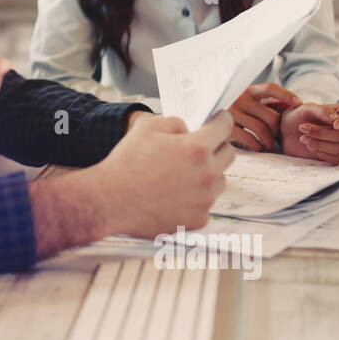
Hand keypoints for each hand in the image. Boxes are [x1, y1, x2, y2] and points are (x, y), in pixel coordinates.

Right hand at [91, 111, 235, 236]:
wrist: (110, 201)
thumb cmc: (126, 164)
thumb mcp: (147, 127)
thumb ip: (175, 122)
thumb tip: (188, 129)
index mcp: (197, 148)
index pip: (224, 127)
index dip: (221, 120)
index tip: (219, 120)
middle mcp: (207, 174)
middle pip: (229, 155)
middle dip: (217, 147)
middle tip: (199, 149)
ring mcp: (205, 200)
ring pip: (218, 181)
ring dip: (206, 175)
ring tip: (179, 176)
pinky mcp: (198, 220)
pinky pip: (205, 204)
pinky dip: (194, 199)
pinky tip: (173, 196)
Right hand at [227, 82, 300, 151]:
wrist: (206, 116)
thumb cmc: (233, 111)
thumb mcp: (248, 102)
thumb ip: (268, 103)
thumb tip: (294, 103)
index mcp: (247, 90)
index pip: (270, 88)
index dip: (286, 95)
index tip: (299, 103)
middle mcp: (238, 98)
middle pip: (269, 115)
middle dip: (277, 129)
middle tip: (278, 138)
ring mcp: (231, 112)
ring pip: (261, 129)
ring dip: (269, 141)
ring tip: (270, 146)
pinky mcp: (226, 127)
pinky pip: (249, 138)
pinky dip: (257, 145)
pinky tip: (258, 148)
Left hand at [280, 102, 338, 163]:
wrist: (285, 131)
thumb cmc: (297, 116)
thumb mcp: (307, 109)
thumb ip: (323, 112)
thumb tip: (337, 120)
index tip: (336, 124)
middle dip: (321, 133)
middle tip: (302, 127)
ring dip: (318, 143)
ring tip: (303, 138)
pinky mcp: (334, 155)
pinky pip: (334, 158)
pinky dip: (320, 153)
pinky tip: (309, 146)